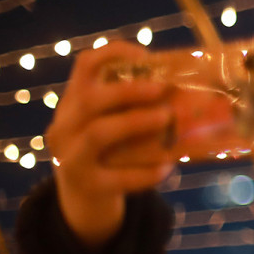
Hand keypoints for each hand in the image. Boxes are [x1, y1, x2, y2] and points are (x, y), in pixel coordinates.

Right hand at [46, 43, 175, 250]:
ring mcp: (71, 158)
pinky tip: (167, 168)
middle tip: (162, 89)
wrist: (82, 199)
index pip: (84, 66)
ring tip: (166, 118)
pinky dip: (146, 172)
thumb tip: (188, 93)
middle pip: (90, 100)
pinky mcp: (88, 187)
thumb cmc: (109, 151)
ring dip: (136, 123)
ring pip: (99, 134)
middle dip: (129, 91)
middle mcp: (65, 127)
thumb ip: (134, 108)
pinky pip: (119, 178)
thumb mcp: (112, 124)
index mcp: (73, 103)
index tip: (146, 56)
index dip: (113, 54)